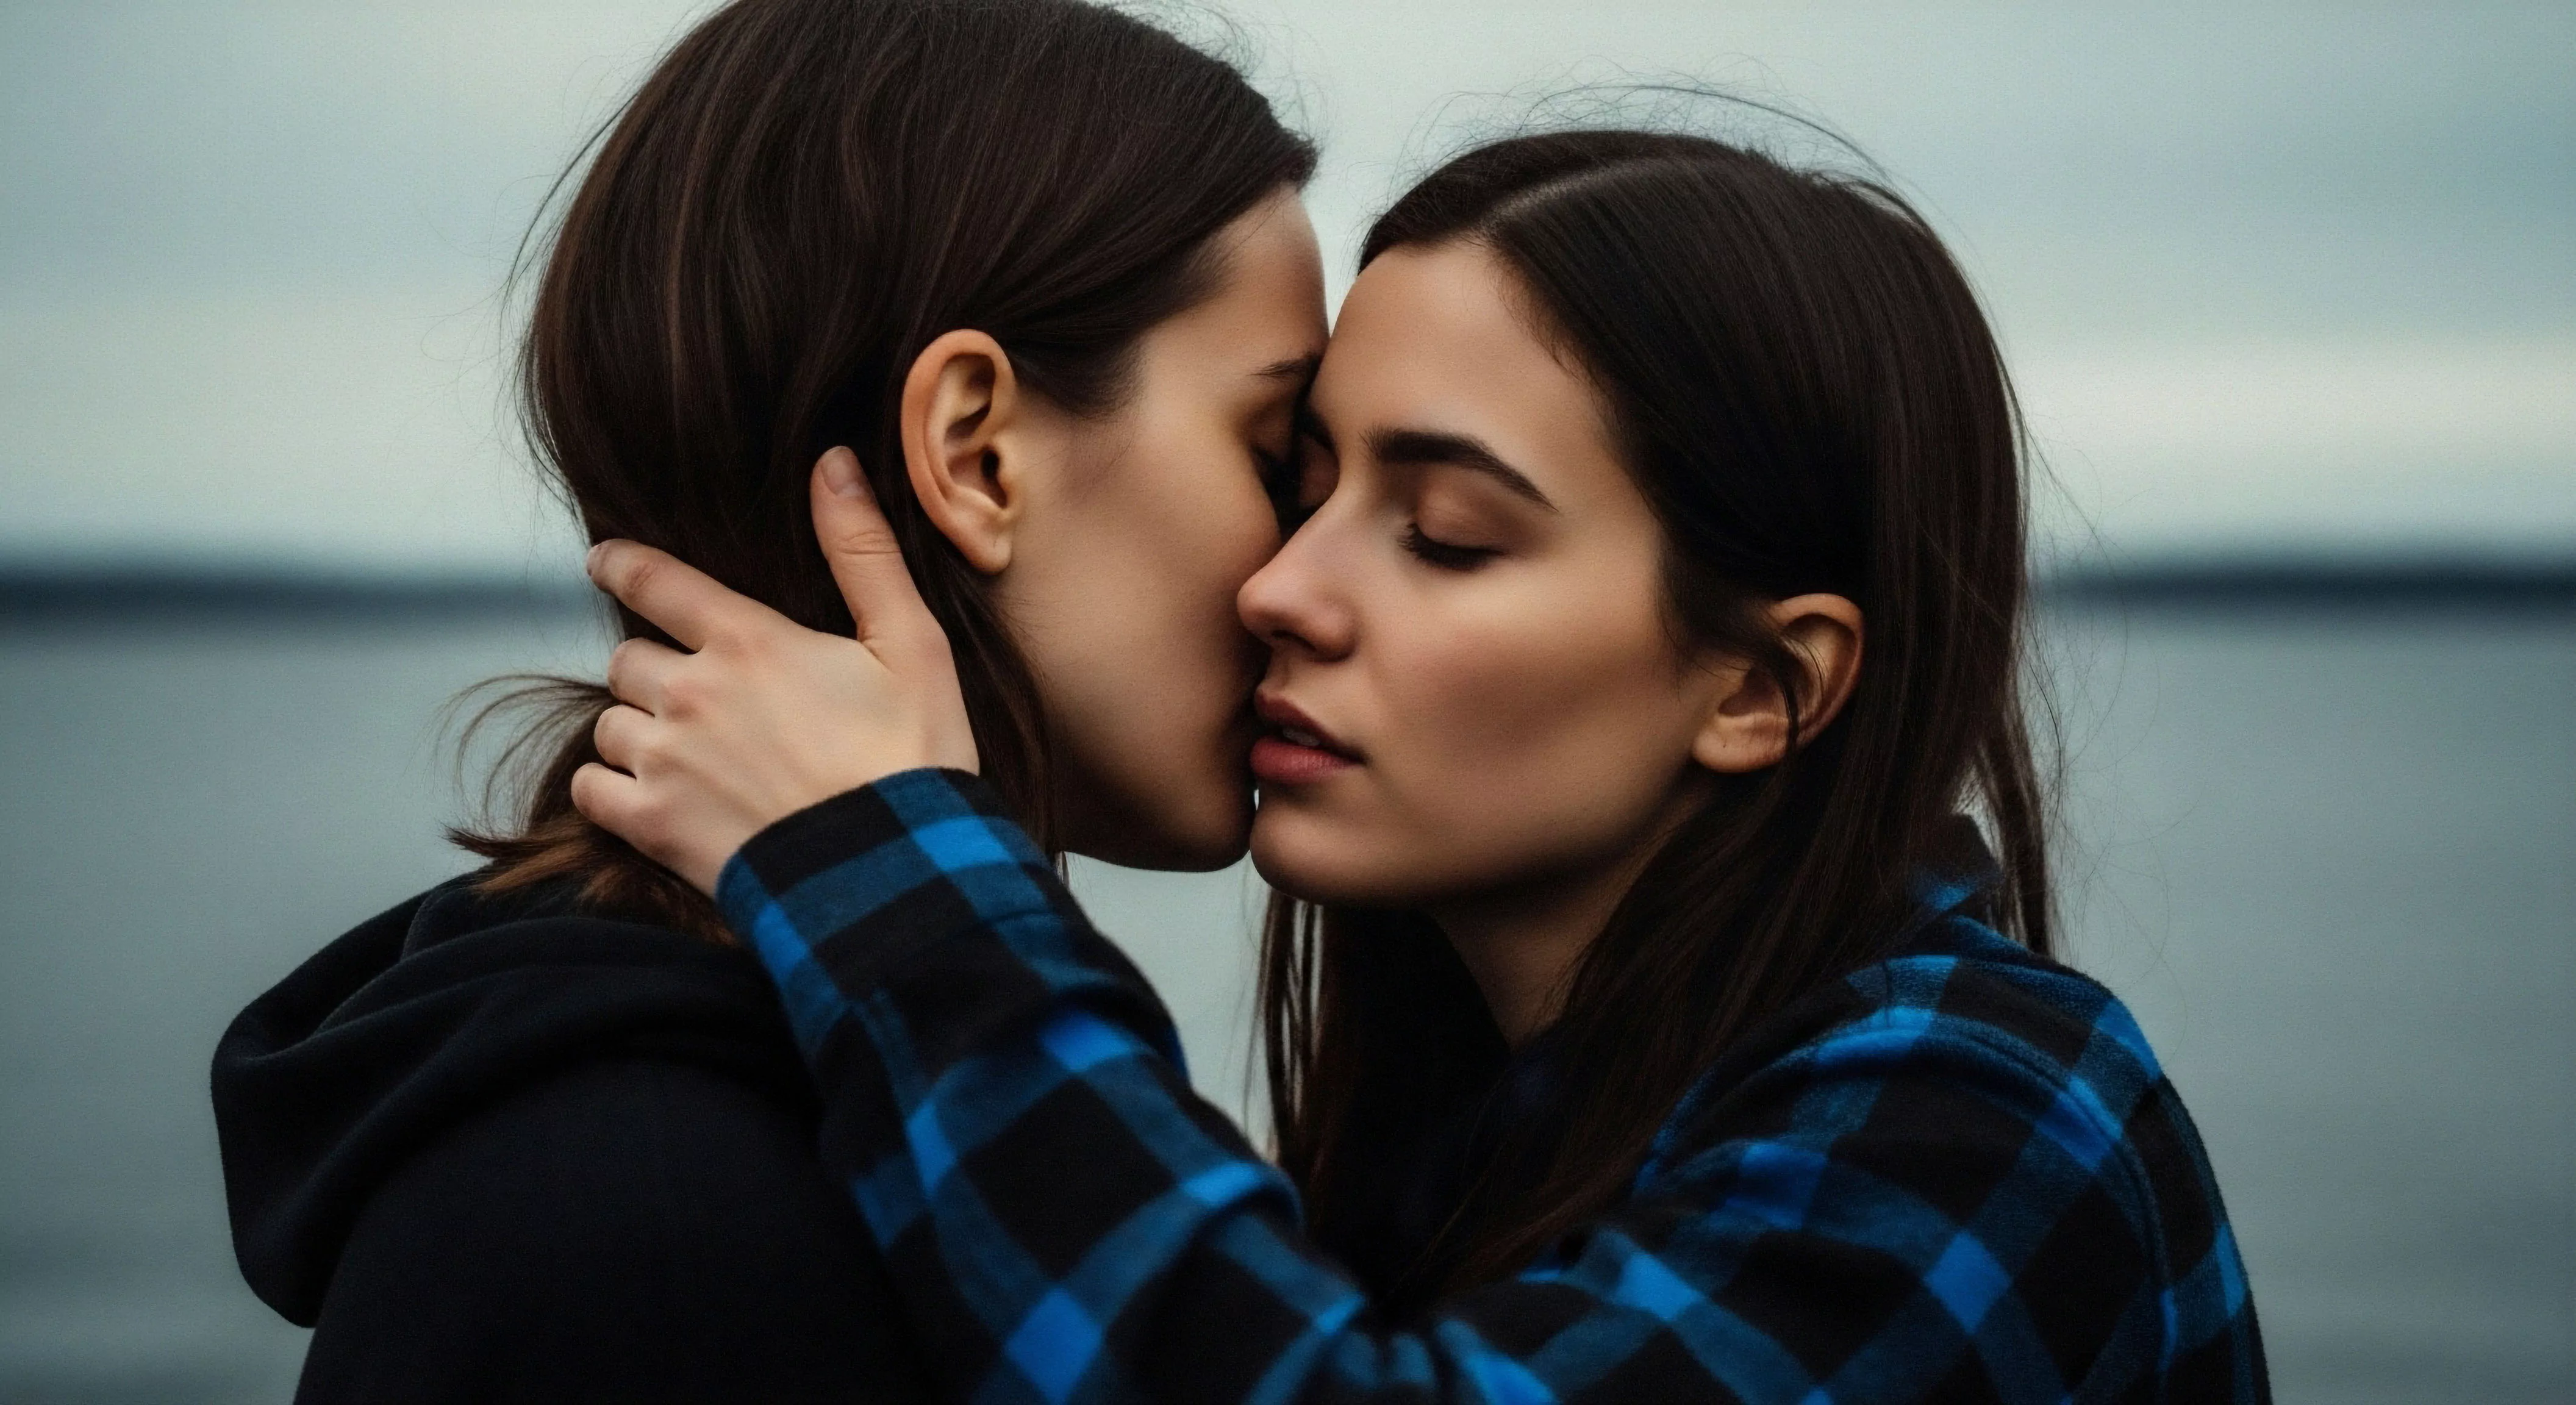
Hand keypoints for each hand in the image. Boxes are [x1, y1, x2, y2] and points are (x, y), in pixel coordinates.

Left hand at [570, 448, 978, 893]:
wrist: (893, 874)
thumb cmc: (913, 760)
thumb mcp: (910, 643)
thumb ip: (862, 550)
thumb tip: (831, 461)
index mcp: (747, 640)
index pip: (654, 580)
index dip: (621, 563)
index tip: (604, 559)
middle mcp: (690, 692)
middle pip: (626, 658)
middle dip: (653, 670)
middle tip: (695, 695)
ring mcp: (665, 761)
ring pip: (608, 724)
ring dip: (636, 732)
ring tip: (684, 753)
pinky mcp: (652, 825)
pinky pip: (591, 790)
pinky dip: (611, 789)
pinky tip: (654, 797)